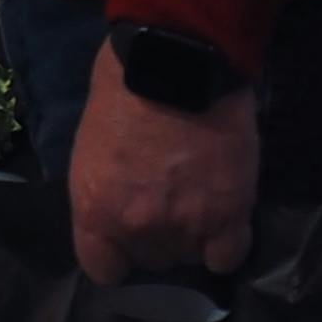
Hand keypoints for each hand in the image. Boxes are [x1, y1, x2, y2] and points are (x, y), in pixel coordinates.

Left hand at [67, 41, 259, 284]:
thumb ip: (106, 183)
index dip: (116, 252)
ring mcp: (185, 225)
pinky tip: (224, 217)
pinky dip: (227, 242)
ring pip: (190, 256)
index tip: (126, 235)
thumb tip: (121, 196)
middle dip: (156, 234)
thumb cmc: (124, 80)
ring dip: (193, 234)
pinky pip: (229, 255)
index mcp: (95, 207)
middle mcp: (137, 227)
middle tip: (166, 198)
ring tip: (197, 197)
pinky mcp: (229, 214)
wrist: (176, 53)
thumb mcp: (92, 138)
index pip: (102, 267)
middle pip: (150, 259)